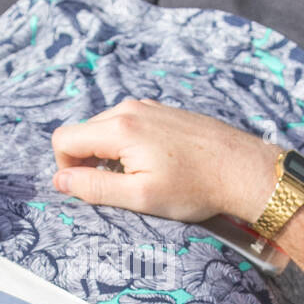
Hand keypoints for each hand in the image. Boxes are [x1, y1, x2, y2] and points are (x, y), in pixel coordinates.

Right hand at [51, 99, 276, 222]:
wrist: (243, 169)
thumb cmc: (196, 187)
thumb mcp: (140, 196)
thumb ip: (94, 187)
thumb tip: (60, 180)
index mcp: (119, 128)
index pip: (64, 139)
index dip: (65, 168)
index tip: (84, 188)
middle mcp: (130, 109)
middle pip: (83, 132)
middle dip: (86, 161)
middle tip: (114, 189)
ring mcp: (148, 107)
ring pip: (105, 128)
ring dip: (108, 154)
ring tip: (137, 178)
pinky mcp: (163, 111)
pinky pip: (128, 125)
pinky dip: (128, 145)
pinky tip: (153, 164)